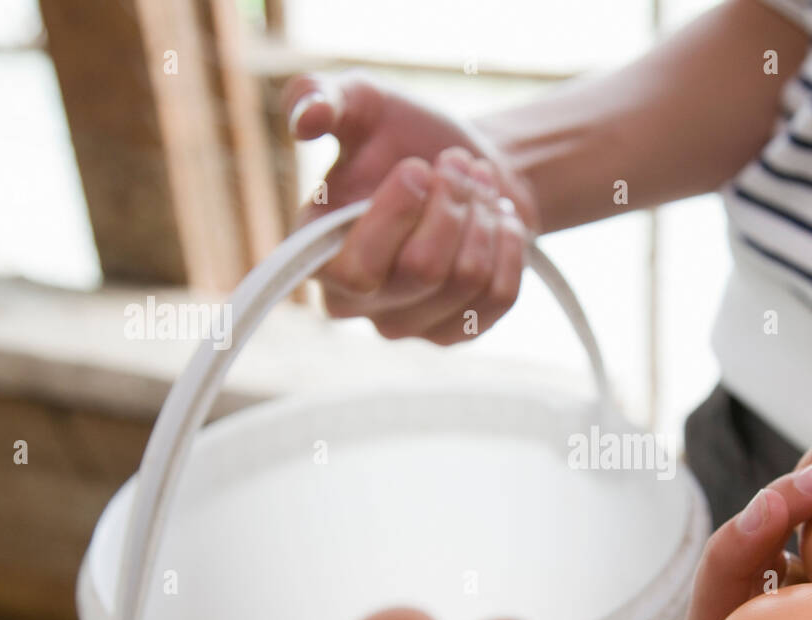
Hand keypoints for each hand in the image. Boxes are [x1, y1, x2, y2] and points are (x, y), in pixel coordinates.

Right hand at [282, 72, 539, 342]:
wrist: (467, 167)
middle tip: (457, 165)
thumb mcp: (362, 101)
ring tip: (478, 185)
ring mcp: (406, 324)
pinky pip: (499, 297)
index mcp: (317, 254)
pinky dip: (508, 245)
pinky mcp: (454, 332)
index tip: (419, 167)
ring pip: (466, 281)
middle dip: (454, 203)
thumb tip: (303, 121)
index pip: (358, 270)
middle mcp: (353, 302)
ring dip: (483, 217)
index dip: (400, 215)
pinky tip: (498, 220)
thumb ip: (320, 94)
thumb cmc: (404, 135)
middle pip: (423, 271)